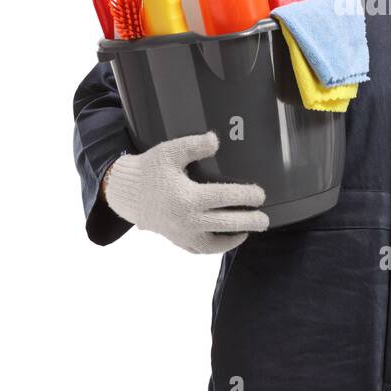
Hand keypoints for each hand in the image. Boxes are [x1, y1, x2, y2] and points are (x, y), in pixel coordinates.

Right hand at [102, 131, 267, 253]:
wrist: (126, 193)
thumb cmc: (149, 170)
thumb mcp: (169, 152)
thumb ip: (193, 145)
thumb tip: (215, 140)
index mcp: (188, 197)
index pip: (225, 198)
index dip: (246, 196)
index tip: (260, 195)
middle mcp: (187, 220)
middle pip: (226, 224)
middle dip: (250, 222)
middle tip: (265, 219)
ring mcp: (182, 234)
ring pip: (214, 244)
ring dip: (234, 239)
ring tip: (248, 231)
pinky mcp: (176, 240)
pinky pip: (199, 250)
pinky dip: (215, 247)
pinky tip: (226, 240)